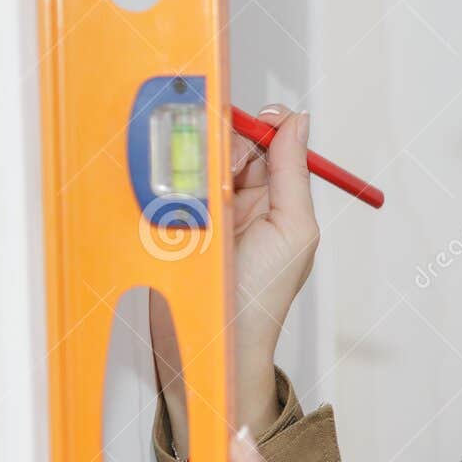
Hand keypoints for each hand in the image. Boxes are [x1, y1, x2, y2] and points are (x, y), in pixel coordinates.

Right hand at [150, 105, 319, 448]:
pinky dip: (166, 183)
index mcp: (274, 196)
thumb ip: (294, 172)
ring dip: (194, 167)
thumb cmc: (262, 296)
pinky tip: (173, 201)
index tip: (248, 126)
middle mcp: (238, 198)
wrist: (216, 340)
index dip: (256, 126)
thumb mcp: (293, 229)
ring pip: (193, 159)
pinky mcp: (168, 220)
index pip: (265, 140)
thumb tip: (298, 120)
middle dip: (222, 147)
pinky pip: (163, 184)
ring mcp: (201, 208)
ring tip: (201, 199)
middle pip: (225, 143)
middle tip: (223, 173)